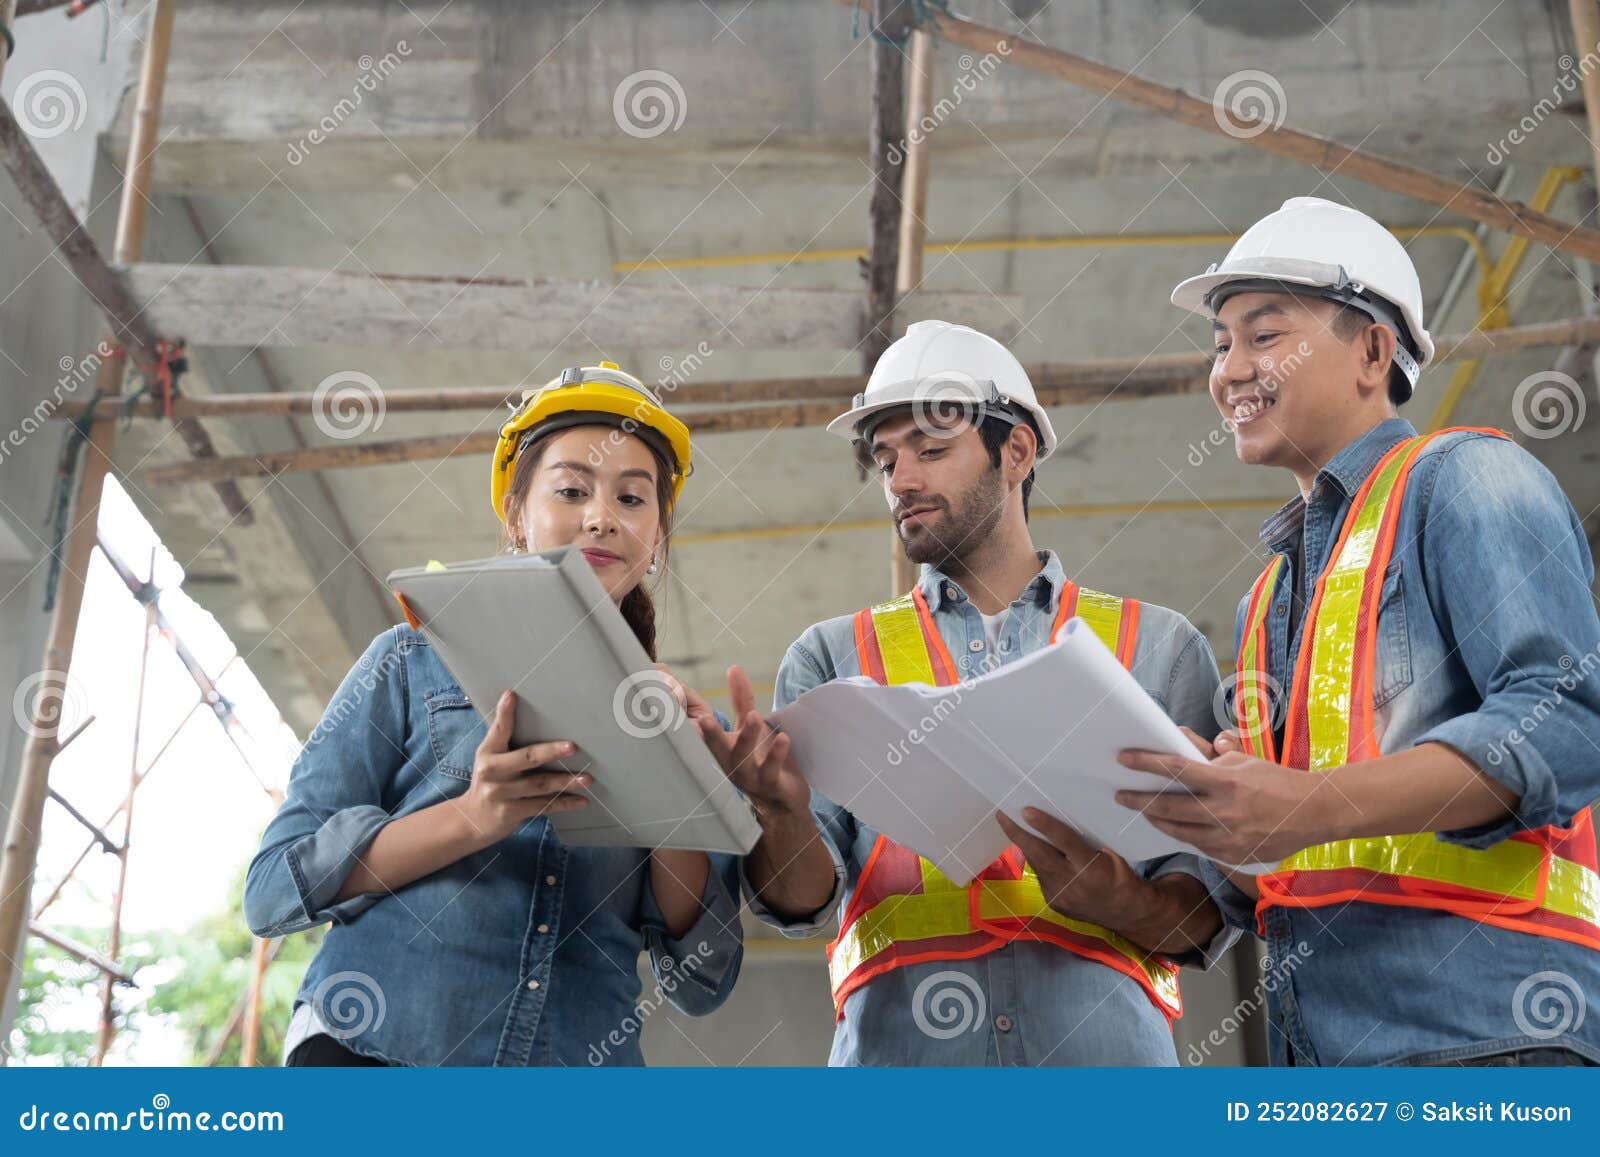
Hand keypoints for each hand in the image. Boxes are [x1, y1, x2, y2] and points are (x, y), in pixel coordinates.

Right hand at [461, 690, 590, 844]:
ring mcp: (501, 793)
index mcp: (488, 753)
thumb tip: (514, 701)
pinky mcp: (511, 812)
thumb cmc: (489, 780)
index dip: (505, 712)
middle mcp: (492, 772)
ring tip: (587, 778)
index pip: (498, 730)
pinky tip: (581, 801)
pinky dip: (564, 803)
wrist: (472, 819)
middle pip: (527, 758)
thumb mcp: (489, 757)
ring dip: (566, 782)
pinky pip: (543, 806)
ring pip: (540, 785)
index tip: (512, 695)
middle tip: (573, 747)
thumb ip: (503, 737)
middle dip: (551, 752)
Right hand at [692, 665, 810, 822]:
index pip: (701, 734)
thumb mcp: (749, 726)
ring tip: (754, 716)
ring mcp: (749, 777)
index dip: (690, 722)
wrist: (784, 799)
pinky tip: (783, 738)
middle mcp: (729, 764)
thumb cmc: (762, 759)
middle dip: (710, 734)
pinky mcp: (770, 785)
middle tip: (703, 718)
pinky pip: (771, 771)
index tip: (679, 703)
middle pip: (716, 748)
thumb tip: (733, 667)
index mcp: (720, 749)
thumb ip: (741, 699)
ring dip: (747, 737)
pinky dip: (777, 754)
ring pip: (743, 759)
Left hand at [996, 807, 1152, 933]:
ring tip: (1011, 825)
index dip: (1045, 826)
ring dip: (1024, 845)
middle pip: (1040, 854)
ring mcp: (1060, 896)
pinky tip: (1031, 848)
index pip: (1065, 842)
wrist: (1124, 913)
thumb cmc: (1120, 876)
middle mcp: (1072, 883)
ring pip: (1037, 864)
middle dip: (1018, 833)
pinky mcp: (1053, 902)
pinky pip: (1041, 876)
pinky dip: (1037, 861)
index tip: (1026, 810)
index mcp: (1092, 869)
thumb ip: (1085, 843)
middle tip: (1002, 814)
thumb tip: (1058, 823)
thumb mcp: (1111, 855)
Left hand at [1114, 745, 1324, 864]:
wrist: (1314, 812)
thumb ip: (1210, 754)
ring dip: (1157, 820)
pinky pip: (1198, 846)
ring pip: (1179, 831)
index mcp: (1227, 782)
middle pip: (1169, 807)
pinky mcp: (1233, 855)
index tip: (1124, 758)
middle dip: (1139, 800)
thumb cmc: (1276, 781)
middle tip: (1122, 795)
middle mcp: (1225, 812)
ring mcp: (1228, 838)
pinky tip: (1172, 827)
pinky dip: (1183, 834)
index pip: (1176, 769)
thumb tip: (1180, 739)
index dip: (1146, 763)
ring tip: (1144, 811)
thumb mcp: (1243, 760)